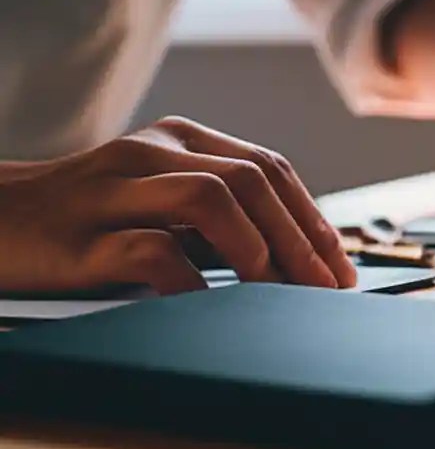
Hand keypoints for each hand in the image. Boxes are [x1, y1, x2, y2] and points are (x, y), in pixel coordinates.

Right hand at [0, 116, 356, 294]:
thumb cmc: (84, 221)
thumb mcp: (156, 203)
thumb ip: (217, 218)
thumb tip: (296, 262)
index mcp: (177, 141)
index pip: (269, 169)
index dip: (313, 220)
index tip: (340, 268)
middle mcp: (150, 154)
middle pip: (252, 181)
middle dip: (301, 239)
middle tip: (325, 290)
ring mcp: (114, 192)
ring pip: (211, 199)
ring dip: (257, 250)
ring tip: (276, 292)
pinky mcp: (80, 238)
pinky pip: (154, 253)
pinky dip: (195, 283)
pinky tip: (213, 307)